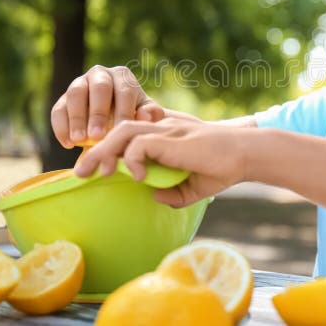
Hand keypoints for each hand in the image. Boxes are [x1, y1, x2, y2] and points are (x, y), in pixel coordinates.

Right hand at [50, 65, 163, 148]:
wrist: (114, 120)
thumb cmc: (134, 115)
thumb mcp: (146, 114)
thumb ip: (151, 114)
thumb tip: (145, 115)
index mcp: (122, 76)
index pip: (123, 91)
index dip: (122, 112)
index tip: (120, 133)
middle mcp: (100, 74)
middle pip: (98, 88)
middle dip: (97, 113)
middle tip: (97, 136)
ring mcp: (79, 83)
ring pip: (75, 94)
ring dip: (76, 118)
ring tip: (79, 140)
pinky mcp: (63, 99)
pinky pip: (58, 109)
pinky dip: (61, 127)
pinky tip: (68, 144)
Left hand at [74, 117, 248, 206]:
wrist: (246, 155)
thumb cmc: (225, 168)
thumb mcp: (195, 186)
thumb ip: (174, 192)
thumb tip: (154, 197)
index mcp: (165, 136)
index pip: (127, 134)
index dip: (107, 148)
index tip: (96, 168)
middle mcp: (162, 127)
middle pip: (117, 129)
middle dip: (95, 150)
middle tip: (79, 173)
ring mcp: (167, 130)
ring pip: (123, 131)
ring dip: (105, 152)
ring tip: (99, 173)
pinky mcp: (172, 138)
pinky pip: (140, 143)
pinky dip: (133, 159)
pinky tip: (140, 176)